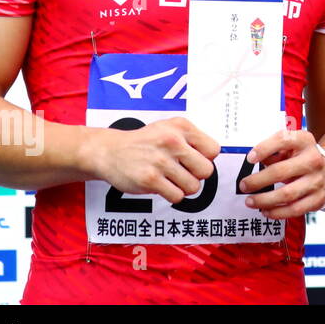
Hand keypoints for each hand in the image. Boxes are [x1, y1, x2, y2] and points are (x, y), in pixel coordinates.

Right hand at [88, 116, 219, 205]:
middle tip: (184, 172)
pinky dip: (173, 195)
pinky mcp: (150, 179)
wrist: (111, 151)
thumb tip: (213, 157)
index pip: (214, 150)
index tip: (193, 160)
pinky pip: (177, 196)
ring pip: (193, 186)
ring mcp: (161, 161)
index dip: (206, 159)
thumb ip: (193, 138)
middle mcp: (172, 141)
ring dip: (184, 187)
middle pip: (206, 171)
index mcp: (181, 127)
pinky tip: (163, 186)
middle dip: (197, 175)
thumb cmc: (146, 141)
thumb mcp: (170, 128)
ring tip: (172, 179)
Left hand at [239, 129, 324, 219]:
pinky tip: (265, 211)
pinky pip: (294, 209)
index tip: (250, 159)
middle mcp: (313, 160)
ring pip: (287, 194)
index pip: (283, 140)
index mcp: (305, 141)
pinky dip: (277, 212)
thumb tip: (253, 161)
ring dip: (264, 200)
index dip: (264, 148)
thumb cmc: (301, 158)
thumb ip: (273, 151)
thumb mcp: (290, 147)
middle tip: (244, 186)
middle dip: (258, 181)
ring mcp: (317, 181)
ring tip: (250, 201)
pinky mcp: (318, 199)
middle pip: (281, 172)